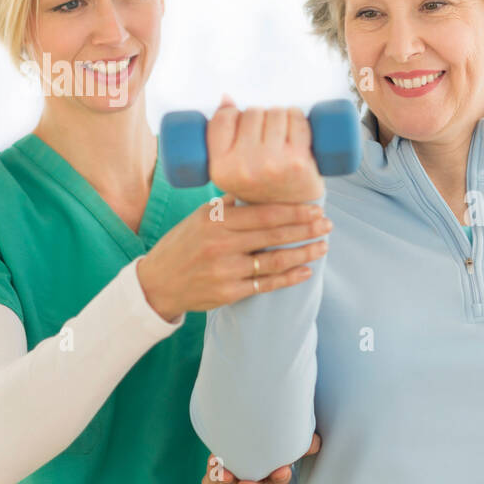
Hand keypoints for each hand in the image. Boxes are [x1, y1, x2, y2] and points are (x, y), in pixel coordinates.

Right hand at [136, 196, 331, 320]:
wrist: (157, 283)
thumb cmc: (182, 245)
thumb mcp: (198, 218)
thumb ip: (227, 206)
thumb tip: (253, 190)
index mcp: (216, 221)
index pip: (263, 213)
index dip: (293, 211)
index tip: (315, 208)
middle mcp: (221, 245)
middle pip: (274, 235)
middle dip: (305, 229)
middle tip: (327, 225)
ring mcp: (226, 271)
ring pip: (274, 261)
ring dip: (304, 253)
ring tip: (323, 247)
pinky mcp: (229, 293)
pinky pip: (265, 284)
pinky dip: (289, 278)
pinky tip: (306, 271)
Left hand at [201, 434, 321, 483]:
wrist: (231, 472)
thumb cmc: (260, 455)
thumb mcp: (281, 451)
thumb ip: (301, 445)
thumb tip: (317, 441)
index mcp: (272, 476)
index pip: (279, 478)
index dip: (279, 476)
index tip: (282, 470)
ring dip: (229, 481)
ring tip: (224, 473)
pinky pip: (212, 483)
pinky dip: (213, 471)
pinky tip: (213, 462)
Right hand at [206, 96, 324, 203]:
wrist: (292, 211)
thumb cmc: (259, 183)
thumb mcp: (229, 168)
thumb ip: (220, 136)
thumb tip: (226, 98)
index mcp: (220, 169)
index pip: (223, 118)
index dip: (235, 114)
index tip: (243, 124)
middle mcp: (244, 167)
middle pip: (252, 113)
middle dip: (261, 117)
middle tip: (267, 135)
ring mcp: (271, 164)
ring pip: (275, 112)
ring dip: (280, 115)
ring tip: (280, 134)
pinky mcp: (297, 160)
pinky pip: (296, 117)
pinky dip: (297, 116)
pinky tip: (296, 127)